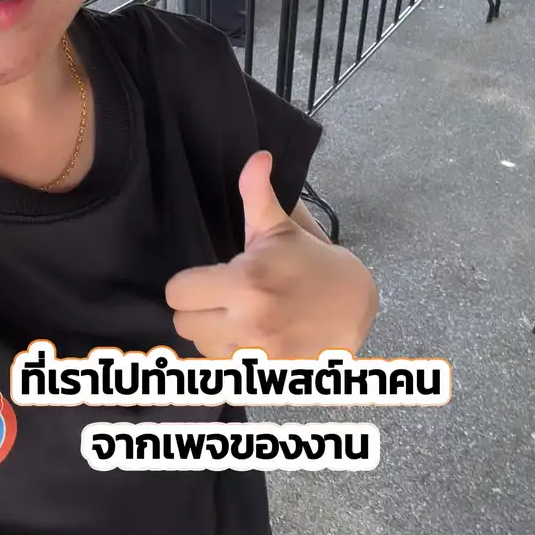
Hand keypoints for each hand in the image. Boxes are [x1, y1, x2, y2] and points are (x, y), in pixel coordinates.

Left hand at [166, 151, 377, 358]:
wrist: (358, 307)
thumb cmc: (311, 263)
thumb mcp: (281, 228)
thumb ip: (257, 194)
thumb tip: (256, 156)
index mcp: (245, 282)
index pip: (177, 292)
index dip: (189, 283)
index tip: (208, 279)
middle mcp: (249, 322)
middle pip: (183, 324)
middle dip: (199, 310)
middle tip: (224, 299)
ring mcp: (259, 355)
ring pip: (202, 351)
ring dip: (214, 337)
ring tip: (239, 320)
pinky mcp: (269, 377)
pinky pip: (225, 373)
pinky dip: (233, 360)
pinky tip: (251, 342)